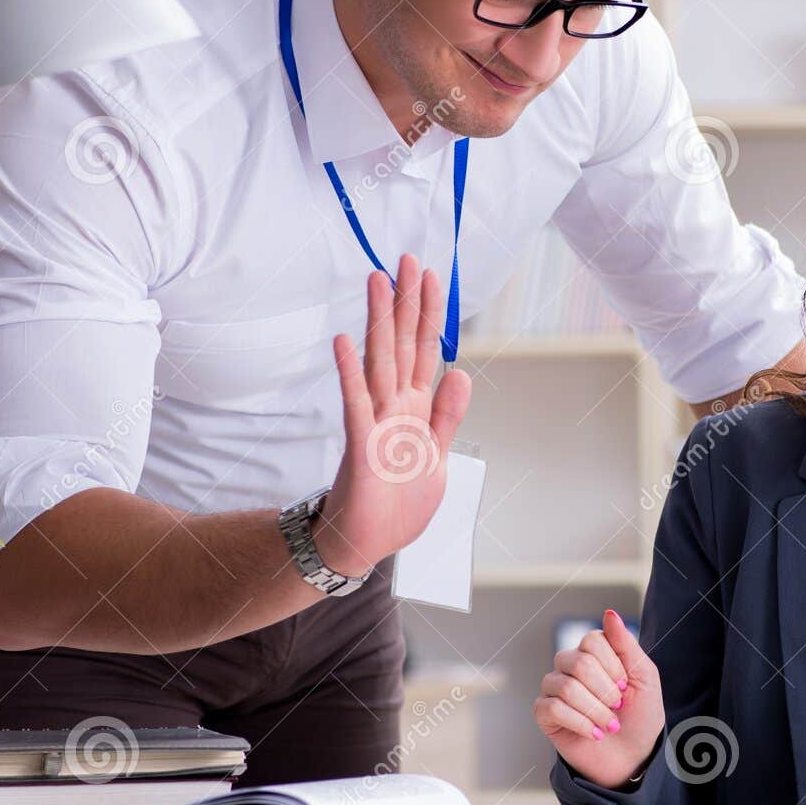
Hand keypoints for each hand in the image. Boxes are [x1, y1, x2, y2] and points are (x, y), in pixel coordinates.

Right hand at [313, 254, 471, 577]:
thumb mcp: (437, 455)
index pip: (423, 350)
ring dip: (377, 322)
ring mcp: (376, 422)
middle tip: (405, 259)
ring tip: (376, 282)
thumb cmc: (397, 503)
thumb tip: (461, 372)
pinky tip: (344, 342)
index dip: (429, 314)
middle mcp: (393, 407)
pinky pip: (355, 404)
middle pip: (400, 345)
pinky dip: (350, 373)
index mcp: (414, 408)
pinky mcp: (360, 446)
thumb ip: (447, 414)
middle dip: (405, 303)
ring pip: (378, 362)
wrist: (366, 545)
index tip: (433, 277)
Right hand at [533, 608, 666, 789]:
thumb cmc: (641, 716)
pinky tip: (595, 734)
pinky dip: (581, 723)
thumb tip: (609, 613)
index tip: (626, 686)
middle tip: (618, 708)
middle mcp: (570, 665)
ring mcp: (554, 688)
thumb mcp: (644, 677)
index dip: (612, 665)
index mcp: (593, 653)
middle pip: (578, 662)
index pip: (592, 640)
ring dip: (596, 711)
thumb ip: (626, 644)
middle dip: (605, 691)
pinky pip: (553, 708)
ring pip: (565, 686)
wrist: (633, 758)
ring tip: (610, 725)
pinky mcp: (544, 713)